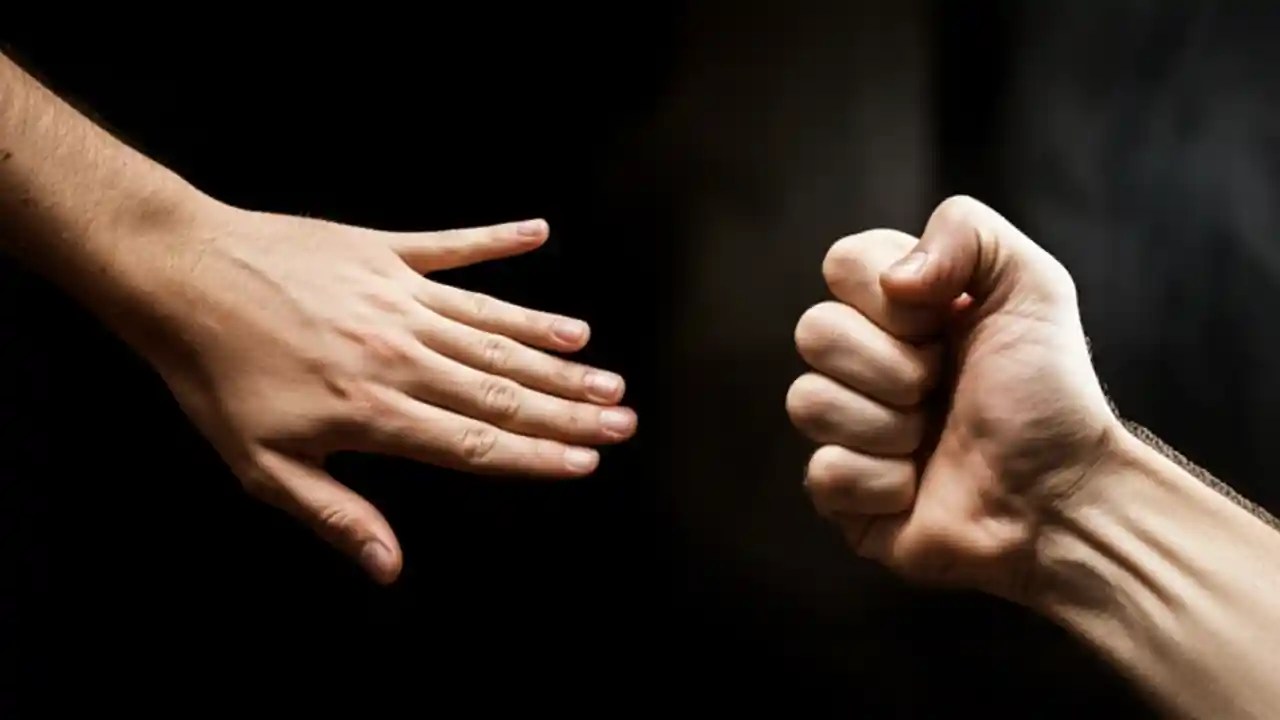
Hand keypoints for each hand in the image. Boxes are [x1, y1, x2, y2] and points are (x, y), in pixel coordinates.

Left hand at [129, 200, 635, 583]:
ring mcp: (398, 296)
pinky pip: (455, 246)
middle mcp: (401, 352)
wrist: (179, 276)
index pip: (476, 443)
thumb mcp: (262, 466)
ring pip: (494, 328)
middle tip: (624, 418)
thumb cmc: (215, 378)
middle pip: (502, 388)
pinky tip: (539, 233)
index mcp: (375, 410)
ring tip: (600, 363)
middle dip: (568, 408)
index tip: (588, 462)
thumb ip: (335, 514)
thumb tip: (391, 568)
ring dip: (552, 347)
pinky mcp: (384, 250)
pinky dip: (498, 240)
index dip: (538, 456)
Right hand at [786, 196, 1119, 602]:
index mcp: (898, 306)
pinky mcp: (841, 494)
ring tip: (933, 441)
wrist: (1063, 499)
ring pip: (807, 403)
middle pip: (813, 331)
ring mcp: (846, 427)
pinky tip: (918, 488)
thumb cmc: (1050, 396)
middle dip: (893, 367)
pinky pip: (822, 472)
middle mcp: (863, 361)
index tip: (946, 324)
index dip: (892, 298)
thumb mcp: (1033, 286)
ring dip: (887, 428)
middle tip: (941, 389)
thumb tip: (892, 278)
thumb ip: (966, 231)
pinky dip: (883, 484)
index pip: (841, 264)